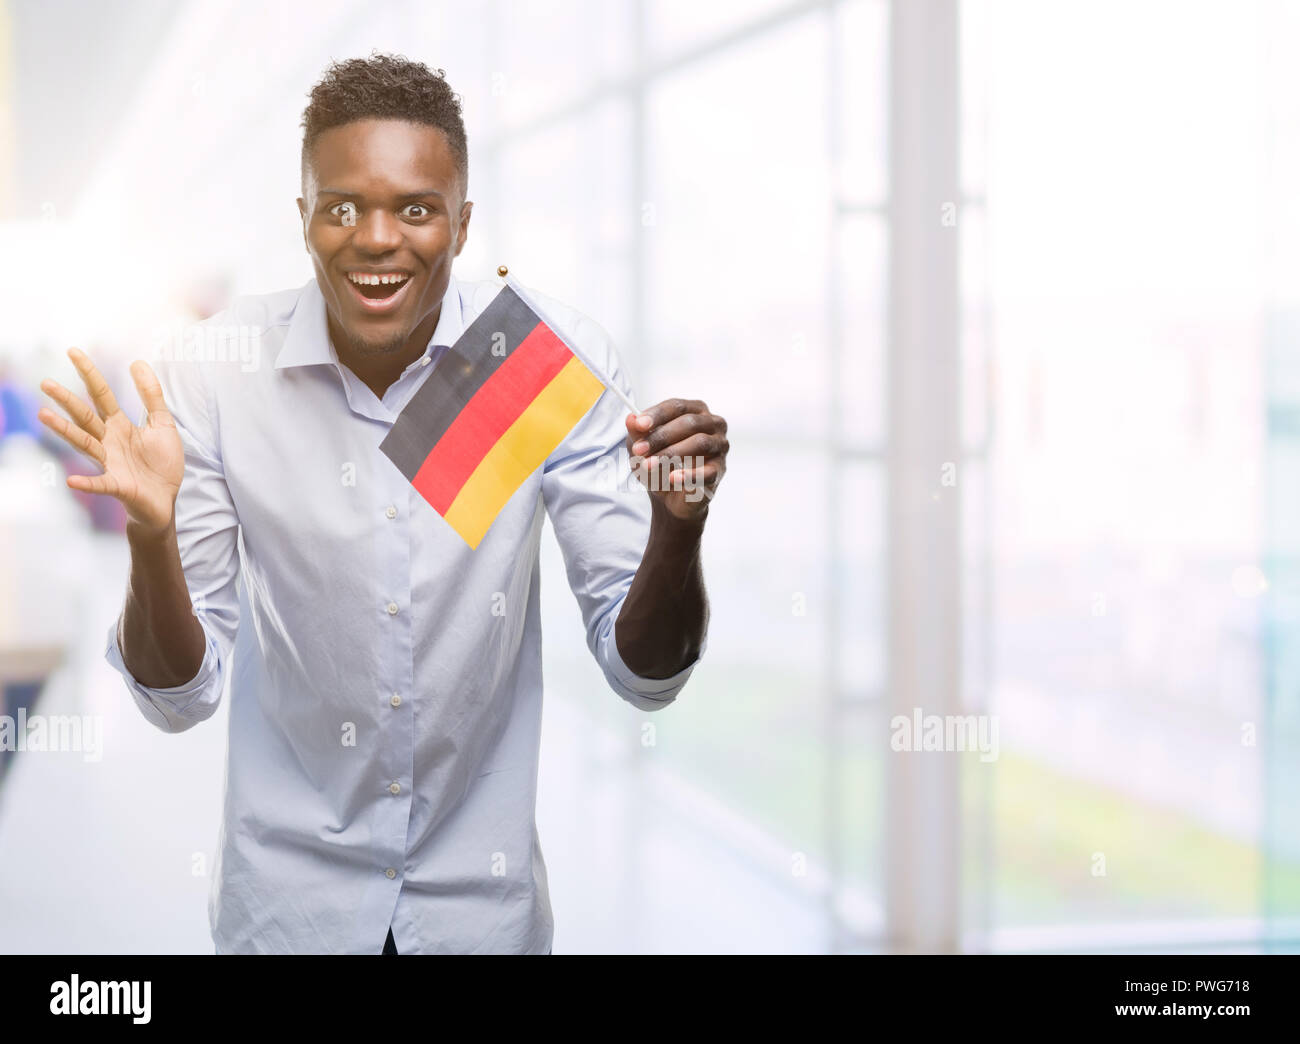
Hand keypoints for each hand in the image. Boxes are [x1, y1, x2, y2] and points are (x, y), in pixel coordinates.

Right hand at [37, 348, 183, 535]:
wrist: (165, 498)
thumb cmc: (160, 462)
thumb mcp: (162, 424)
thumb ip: (151, 396)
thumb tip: (137, 362)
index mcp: (119, 425)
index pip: (101, 394)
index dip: (89, 373)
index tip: (73, 351)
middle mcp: (109, 441)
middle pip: (85, 416)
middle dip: (67, 400)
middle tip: (46, 382)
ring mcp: (110, 463)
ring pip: (84, 443)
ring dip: (65, 431)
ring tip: (43, 415)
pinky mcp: (118, 485)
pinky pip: (100, 484)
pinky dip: (86, 483)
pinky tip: (71, 481)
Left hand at [625, 398, 727, 522]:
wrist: (668, 496)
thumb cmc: (658, 463)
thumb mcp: (642, 447)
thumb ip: (636, 433)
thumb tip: (631, 418)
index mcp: (694, 411)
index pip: (677, 407)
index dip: (657, 415)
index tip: (639, 425)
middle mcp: (712, 424)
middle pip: (689, 423)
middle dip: (661, 436)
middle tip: (639, 450)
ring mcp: (719, 446)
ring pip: (699, 443)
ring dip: (671, 454)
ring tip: (649, 465)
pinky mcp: (719, 470)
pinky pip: (707, 471)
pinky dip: (689, 475)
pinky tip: (673, 478)